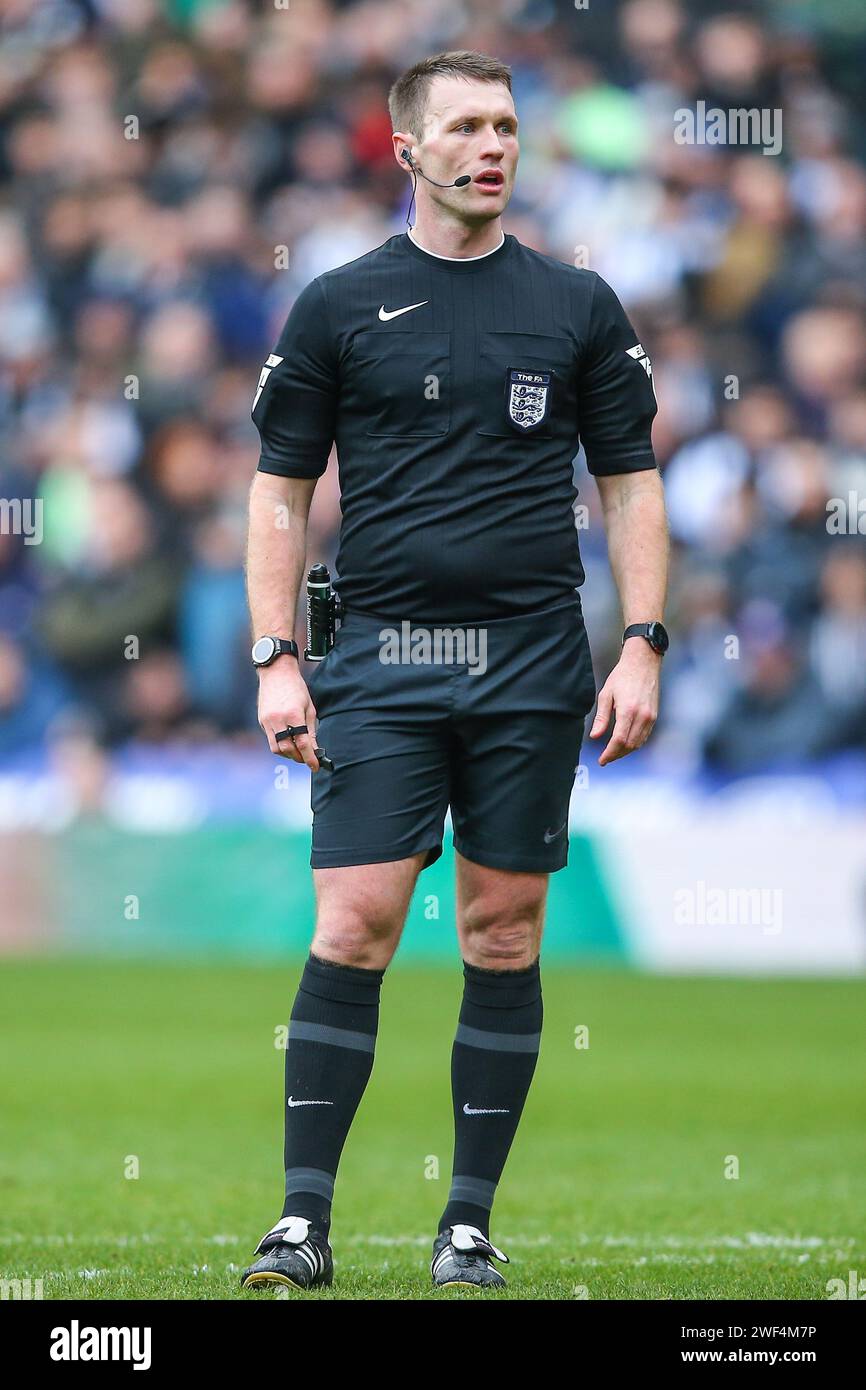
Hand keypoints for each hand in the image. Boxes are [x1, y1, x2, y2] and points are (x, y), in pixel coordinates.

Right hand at [257, 661, 319, 770]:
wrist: (276, 673)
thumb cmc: (296, 688)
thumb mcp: (309, 708)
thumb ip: (310, 731)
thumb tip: (315, 750)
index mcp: (293, 715)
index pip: (302, 743)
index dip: (310, 758)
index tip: (315, 766)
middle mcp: (278, 719)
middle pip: (287, 749)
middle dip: (298, 758)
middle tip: (307, 759)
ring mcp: (267, 721)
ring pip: (276, 748)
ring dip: (288, 754)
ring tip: (298, 752)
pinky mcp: (261, 721)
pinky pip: (270, 739)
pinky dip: (280, 744)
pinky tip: (288, 741)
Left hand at [588, 640, 660, 766]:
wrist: (643, 663)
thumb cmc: (623, 676)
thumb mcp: (606, 694)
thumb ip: (601, 718)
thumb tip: (595, 736)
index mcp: (628, 710)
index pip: (619, 740)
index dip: (609, 753)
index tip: (602, 760)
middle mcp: (642, 715)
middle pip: (629, 745)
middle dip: (616, 755)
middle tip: (605, 758)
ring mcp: (650, 716)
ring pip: (638, 743)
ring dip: (625, 751)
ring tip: (613, 753)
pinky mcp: (654, 716)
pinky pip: (644, 736)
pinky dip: (634, 743)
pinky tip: (625, 744)